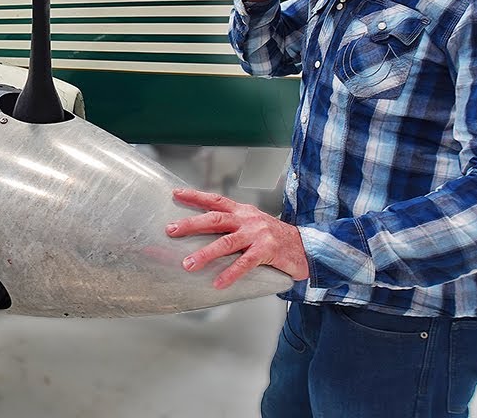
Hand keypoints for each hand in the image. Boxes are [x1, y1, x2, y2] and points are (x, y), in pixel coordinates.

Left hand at [166, 188, 308, 289]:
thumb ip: (232, 225)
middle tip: (171, 230)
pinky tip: (218, 282)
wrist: (305, 245)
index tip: (175, 193)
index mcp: (242, 211)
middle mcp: (248, 219)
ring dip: (205, 254)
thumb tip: (204, 231)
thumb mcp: (252, 223)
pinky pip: (245, 263)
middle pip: (215, 219)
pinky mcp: (267, 251)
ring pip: (226, 243)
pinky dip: (230, 273)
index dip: (195, 196)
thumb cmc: (274, 237)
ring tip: (188, 264)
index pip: (215, 200)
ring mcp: (257, 234)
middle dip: (191, 224)